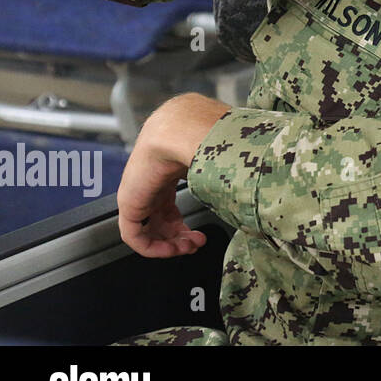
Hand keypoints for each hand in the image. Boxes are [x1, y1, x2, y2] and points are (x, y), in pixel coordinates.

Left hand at [117, 93, 227, 257]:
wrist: (183, 129)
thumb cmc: (206, 134)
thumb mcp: (220, 155)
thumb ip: (228, 169)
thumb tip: (250, 179)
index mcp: (169, 167)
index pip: (170, 202)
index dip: (185, 221)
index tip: (202, 231)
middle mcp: (153, 181)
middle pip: (161, 218)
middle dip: (181, 236)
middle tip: (198, 242)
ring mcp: (140, 191)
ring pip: (148, 229)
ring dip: (171, 245)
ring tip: (191, 247)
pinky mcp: (130, 203)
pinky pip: (135, 236)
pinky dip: (154, 249)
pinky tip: (172, 250)